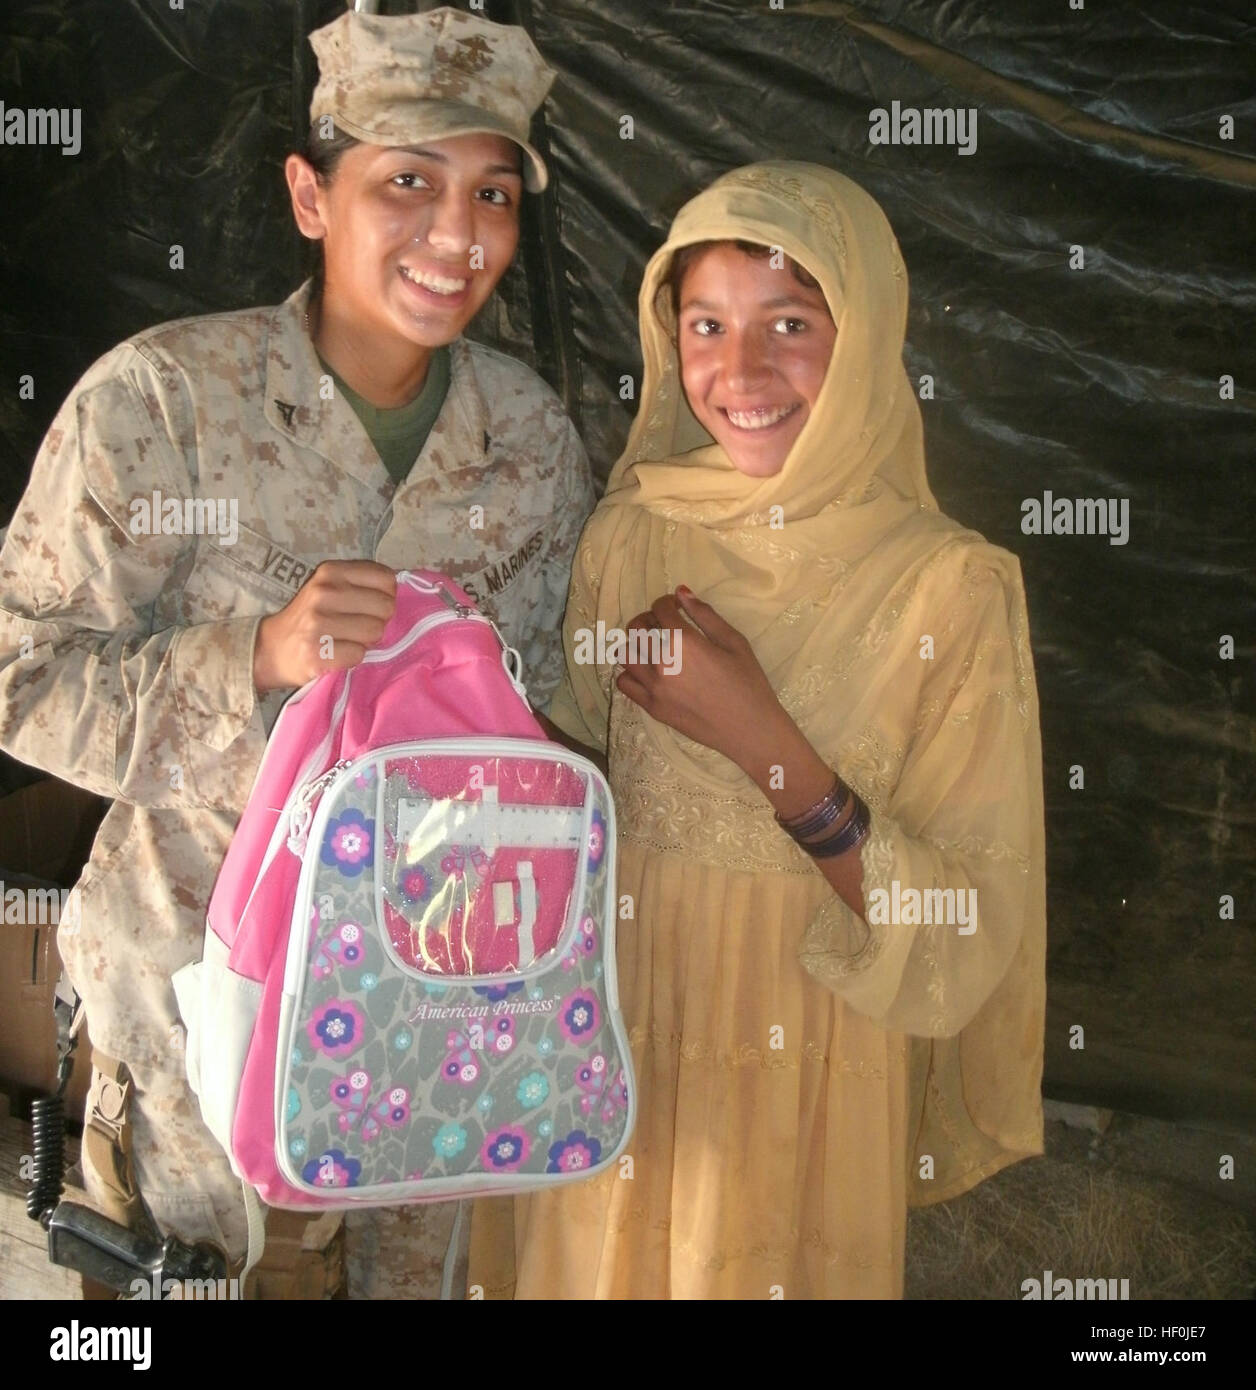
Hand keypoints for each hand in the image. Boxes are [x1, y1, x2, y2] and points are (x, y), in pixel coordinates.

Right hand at [253, 560, 396, 691]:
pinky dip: (352, 658)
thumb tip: (401, 590)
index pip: (386, 579)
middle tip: (356, 626)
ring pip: (375, 632)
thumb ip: (361, 583)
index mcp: (331, 572)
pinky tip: (337, 653)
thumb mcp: (328, 587)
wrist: (271, 649)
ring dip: (366, 641)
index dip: (386, 595)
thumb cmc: (310, 617)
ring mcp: (319, 623)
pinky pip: (360, 655)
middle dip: (377, 620)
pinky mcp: (317, 652)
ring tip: (345, 639)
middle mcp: (324, 592)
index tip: (370, 605)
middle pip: (385, 607)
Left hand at [616, 587, 790, 769]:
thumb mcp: (734, 642)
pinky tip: (647, 672)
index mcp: (683, 642)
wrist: (749, 729)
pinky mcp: (652, 708)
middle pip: (636, 629)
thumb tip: (681, 592)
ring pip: (625, 654)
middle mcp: (661, 662)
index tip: (675, 606)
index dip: (667, 602)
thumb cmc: (748, 683)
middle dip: (647, 619)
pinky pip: (624, 683)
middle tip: (661, 624)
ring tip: (651, 648)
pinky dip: (630, 673)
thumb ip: (705, 615)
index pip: (660, 609)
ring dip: (635, 644)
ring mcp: (653, 687)